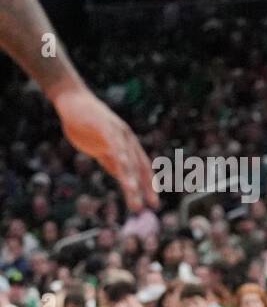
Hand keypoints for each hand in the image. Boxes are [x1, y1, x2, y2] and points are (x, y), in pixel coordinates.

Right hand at [51, 85, 156, 210]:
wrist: (72, 100)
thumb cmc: (86, 124)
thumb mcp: (100, 147)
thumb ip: (111, 160)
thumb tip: (120, 175)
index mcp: (128, 145)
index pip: (143, 168)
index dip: (149, 186)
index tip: (154, 203)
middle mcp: (127, 139)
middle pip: (138, 167)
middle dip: (144, 188)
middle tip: (150, 207)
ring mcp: (117, 132)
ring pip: (128, 159)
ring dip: (131, 178)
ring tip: (134, 194)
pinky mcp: (105, 126)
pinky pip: (114, 144)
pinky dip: (120, 157)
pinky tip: (123, 170)